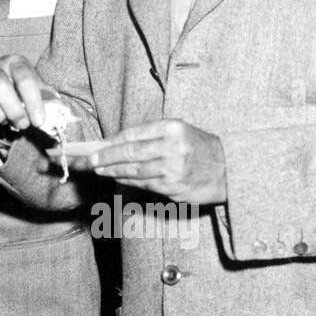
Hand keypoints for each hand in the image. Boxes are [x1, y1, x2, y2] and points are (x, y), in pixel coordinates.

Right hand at [0, 54, 53, 132]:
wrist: (5, 98)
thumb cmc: (26, 97)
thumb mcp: (42, 96)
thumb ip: (51, 105)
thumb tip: (58, 120)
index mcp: (17, 62)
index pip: (24, 77)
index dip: (32, 102)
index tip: (38, 122)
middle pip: (0, 85)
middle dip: (14, 111)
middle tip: (22, 125)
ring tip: (5, 121)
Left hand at [69, 118, 225, 204]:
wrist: (230, 169)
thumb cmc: (199, 148)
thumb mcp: (178, 132)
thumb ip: (150, 137)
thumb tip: (114, 145)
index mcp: (171, 128)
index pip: (132, 135)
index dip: (109, 143)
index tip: (93, 148)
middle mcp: (172, 147)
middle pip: (129, 153)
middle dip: (103, 158)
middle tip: (85, 162)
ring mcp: (173, 169)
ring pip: (133, 171)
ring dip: (112, 172)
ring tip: (98, 170)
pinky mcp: (174, 187)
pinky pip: (144, 184)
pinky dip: (128, 181)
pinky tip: (118, 178)